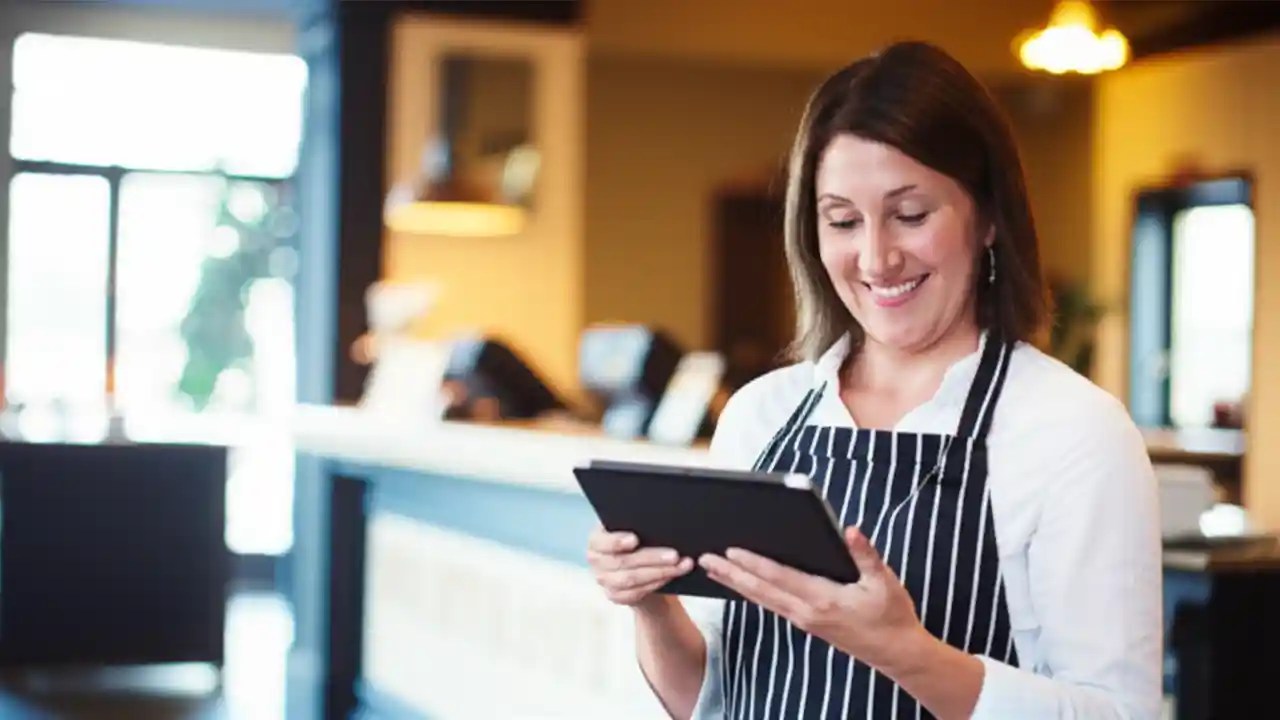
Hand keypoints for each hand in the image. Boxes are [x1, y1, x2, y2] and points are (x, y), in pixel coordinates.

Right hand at [587, 524, 693, 607]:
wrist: (638, 564)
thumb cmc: (639, 538)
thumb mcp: (635, 527)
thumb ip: (638, 523)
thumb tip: (658, 521)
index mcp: (597, 539)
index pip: (602, 541)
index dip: (617, 541)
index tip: (635, 539)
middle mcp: (596, 560)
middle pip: (623, 561)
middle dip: (651, 558)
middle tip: (674, 555)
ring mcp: (604, 580)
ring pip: (631, 579)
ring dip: (660, 572)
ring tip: (682, 565)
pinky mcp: (615, 595)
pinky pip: (636, 592)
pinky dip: (657, 584)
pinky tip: (672, 576)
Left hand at [699, 526, 926, 671]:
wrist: (897, 652)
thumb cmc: (892, 615)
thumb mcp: (886, 583)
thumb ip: (866, 556)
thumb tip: (851, 531)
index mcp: (823, 599)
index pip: (780, 577)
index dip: (754, 564)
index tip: (730, 551)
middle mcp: (807, 613)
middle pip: (761, 590)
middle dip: (731, 574)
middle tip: (703, 559)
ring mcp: (804, 621)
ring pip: (762, 599)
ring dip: (736, 584)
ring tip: (713, 569)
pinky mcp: (806, 624)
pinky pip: (772, 605)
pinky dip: (753, 593)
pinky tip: (742, 584)